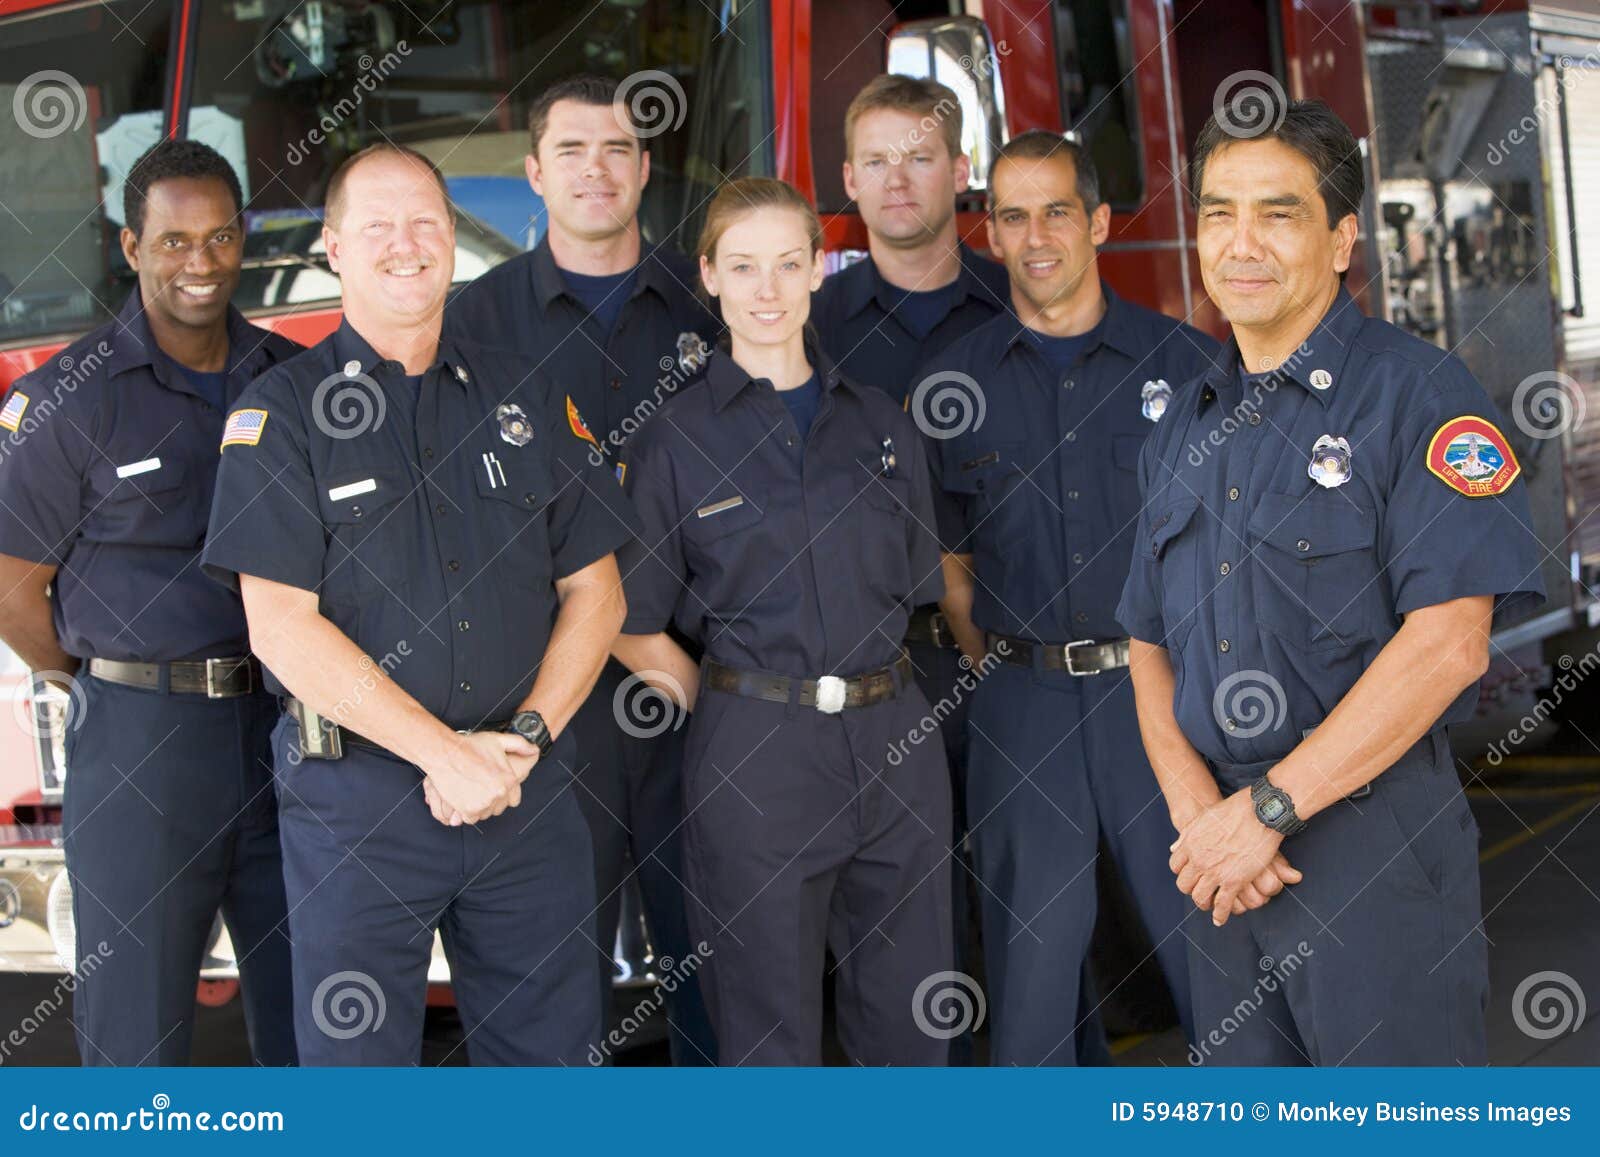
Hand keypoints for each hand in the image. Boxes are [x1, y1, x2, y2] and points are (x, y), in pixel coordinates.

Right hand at [422, 731, 538, 824]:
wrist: (445, 753)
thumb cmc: (470, 746)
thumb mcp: (498, 740)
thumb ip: (520, 745)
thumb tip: (534, 750)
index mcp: (509, 779)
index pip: (515, 797)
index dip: (505, 791)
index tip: (495, 786)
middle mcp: (499, 794)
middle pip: (499, 806)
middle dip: (492, 799)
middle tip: (481, 787)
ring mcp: (483, 803)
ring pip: (486, 812)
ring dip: (481, 806)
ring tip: (473, 792)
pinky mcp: (468, 810)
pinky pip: (472, 818)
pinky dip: (469, 811)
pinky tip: (466, 799)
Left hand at [1170, 789, 1294, 925]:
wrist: (1258, 812)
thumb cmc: (1233, 811)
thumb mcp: (1203, 819)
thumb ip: (1187, 835)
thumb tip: (1173, 848)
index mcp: (1190, 845)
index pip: (1176, 867)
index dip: (1182, 872)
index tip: (1189, 875)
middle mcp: (1198, 861)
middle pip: (1185, 884)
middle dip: (1190, 890)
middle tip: (1198, 893)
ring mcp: (1215, 872)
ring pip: (1200, 897)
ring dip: (1203, 904)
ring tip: (1208, 907)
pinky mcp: (1234, 881)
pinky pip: (1222, 904)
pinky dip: (1220, 915)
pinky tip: (1219, 920)